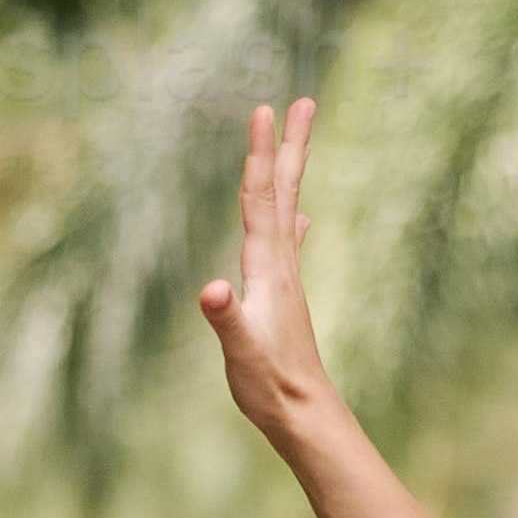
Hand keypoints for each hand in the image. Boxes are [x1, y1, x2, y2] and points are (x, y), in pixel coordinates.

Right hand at [194, 93, 333, 430]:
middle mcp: (281, 264)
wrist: (306, 416)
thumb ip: (226, 320)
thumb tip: (211, 290)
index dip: (258, 153)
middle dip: (289, 145)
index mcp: (267, 267)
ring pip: (287, 208)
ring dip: (290, 171)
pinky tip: (300, 217)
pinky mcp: (285, 296)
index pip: (260, 198)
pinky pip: (287, 243)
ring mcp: (286, 278)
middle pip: (283, 191)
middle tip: (303, 101)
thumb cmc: (270, 386)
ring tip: (297, 142)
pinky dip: (291, 220)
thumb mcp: (240, 352)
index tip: (263, 108)